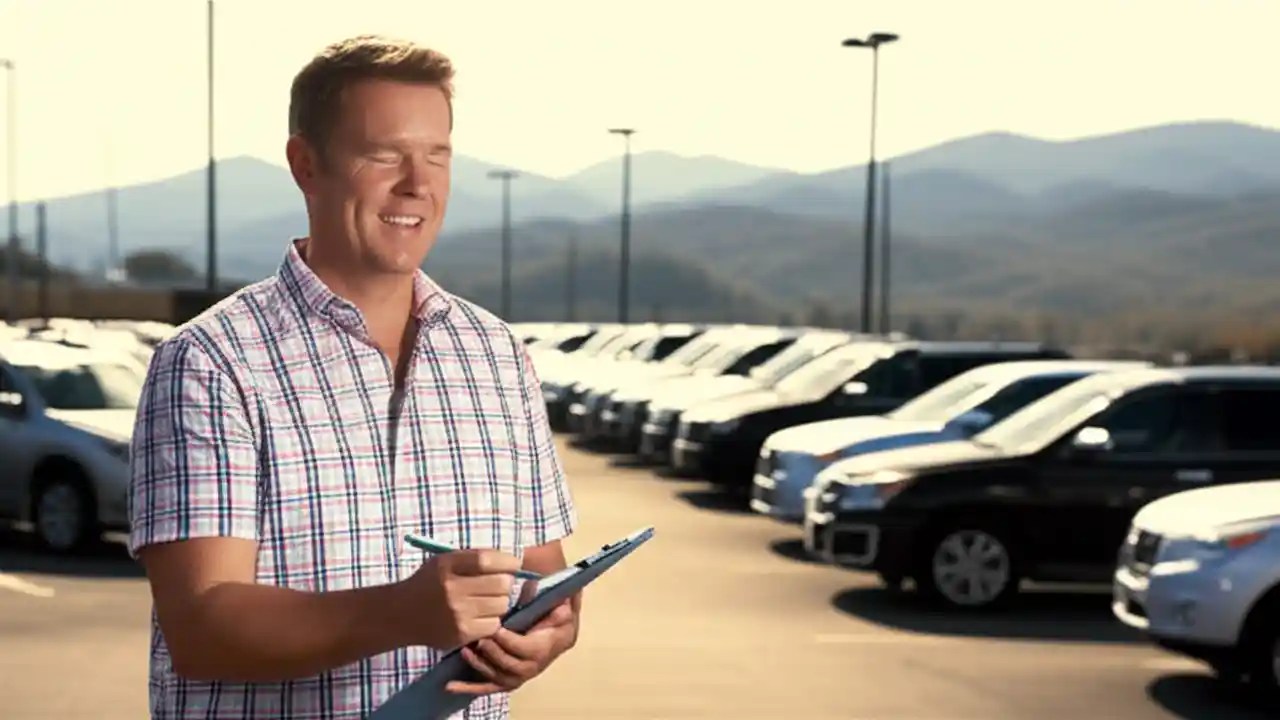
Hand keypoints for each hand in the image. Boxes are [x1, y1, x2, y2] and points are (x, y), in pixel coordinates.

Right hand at [396, 549, 520, 649]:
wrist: (401, 614)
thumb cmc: (429, 583)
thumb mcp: (444, 561)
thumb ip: (474, 558)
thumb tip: (514, 561)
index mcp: (447, 565)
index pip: (488, 560)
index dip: (508, 561)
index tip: (514, 563)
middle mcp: (452, 589)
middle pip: (501, 583)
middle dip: (505, 582)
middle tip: (497, 584)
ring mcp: (457, 614)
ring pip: (502, 604)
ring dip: (499, 602)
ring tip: (485, 601)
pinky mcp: (461, 634)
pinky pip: (494, 624)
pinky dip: (491, 620)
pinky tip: (479, 616)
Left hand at [445, 598, 577, 695]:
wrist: (558, 626)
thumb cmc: (556, 611)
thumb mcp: (561, 601)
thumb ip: (557, 596)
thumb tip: (543, 588)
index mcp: (550, 645)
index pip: (527, 649)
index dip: (510, 641)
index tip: (496, 628)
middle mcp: (537, 665)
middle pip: (513, 668)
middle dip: (494, 654)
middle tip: (479, 639)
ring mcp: (522, 675)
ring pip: (500, 678)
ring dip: (482, 667)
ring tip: (466, 652)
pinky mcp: (508, 679)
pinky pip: (489, 687)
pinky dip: (469, 688)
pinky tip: (450, 685)